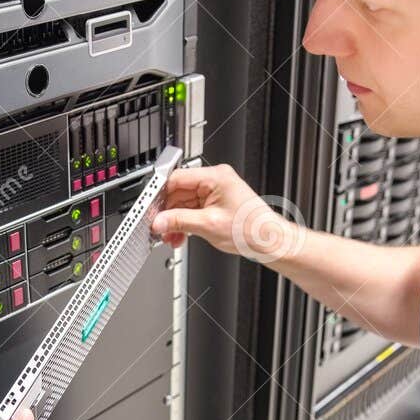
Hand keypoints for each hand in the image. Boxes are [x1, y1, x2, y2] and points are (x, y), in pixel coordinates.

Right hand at [151, 163, 303, 262]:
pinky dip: (185, 224)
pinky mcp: (216, 204)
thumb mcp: (208, 226)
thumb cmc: (252, 229)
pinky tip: (180, 236)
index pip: (176, 179)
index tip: (150, 210)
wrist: (270, 242)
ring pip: (184, 204)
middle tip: (159, 228)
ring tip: (170, 237)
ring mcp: (216, 192)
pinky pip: (193, 211)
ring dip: (175, 221)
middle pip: (178, 192)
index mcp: (215, 176)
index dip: (160, 196)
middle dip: (167, 213)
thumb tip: (159, 221)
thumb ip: (179, 222)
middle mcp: (215, 180)